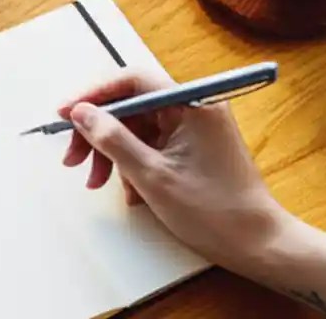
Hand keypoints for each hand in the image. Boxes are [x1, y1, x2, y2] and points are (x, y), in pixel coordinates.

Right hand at [57, 67, 290, 273]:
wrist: (259, 245)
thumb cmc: (215, 212)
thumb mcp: (151, 175)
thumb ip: (112, 139)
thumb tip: (82, 113)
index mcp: (191, 104)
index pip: (133, 81)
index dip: (95, 95)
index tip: (66, 114)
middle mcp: (195, 109)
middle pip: (132, 106)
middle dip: (99, 132)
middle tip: (74, 158)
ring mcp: (195, 129)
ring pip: (138, 129)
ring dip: (112, 153)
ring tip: (97, 182)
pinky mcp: (194, 148)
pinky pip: (152, 146)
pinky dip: (133, 164)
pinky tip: (130, 191)